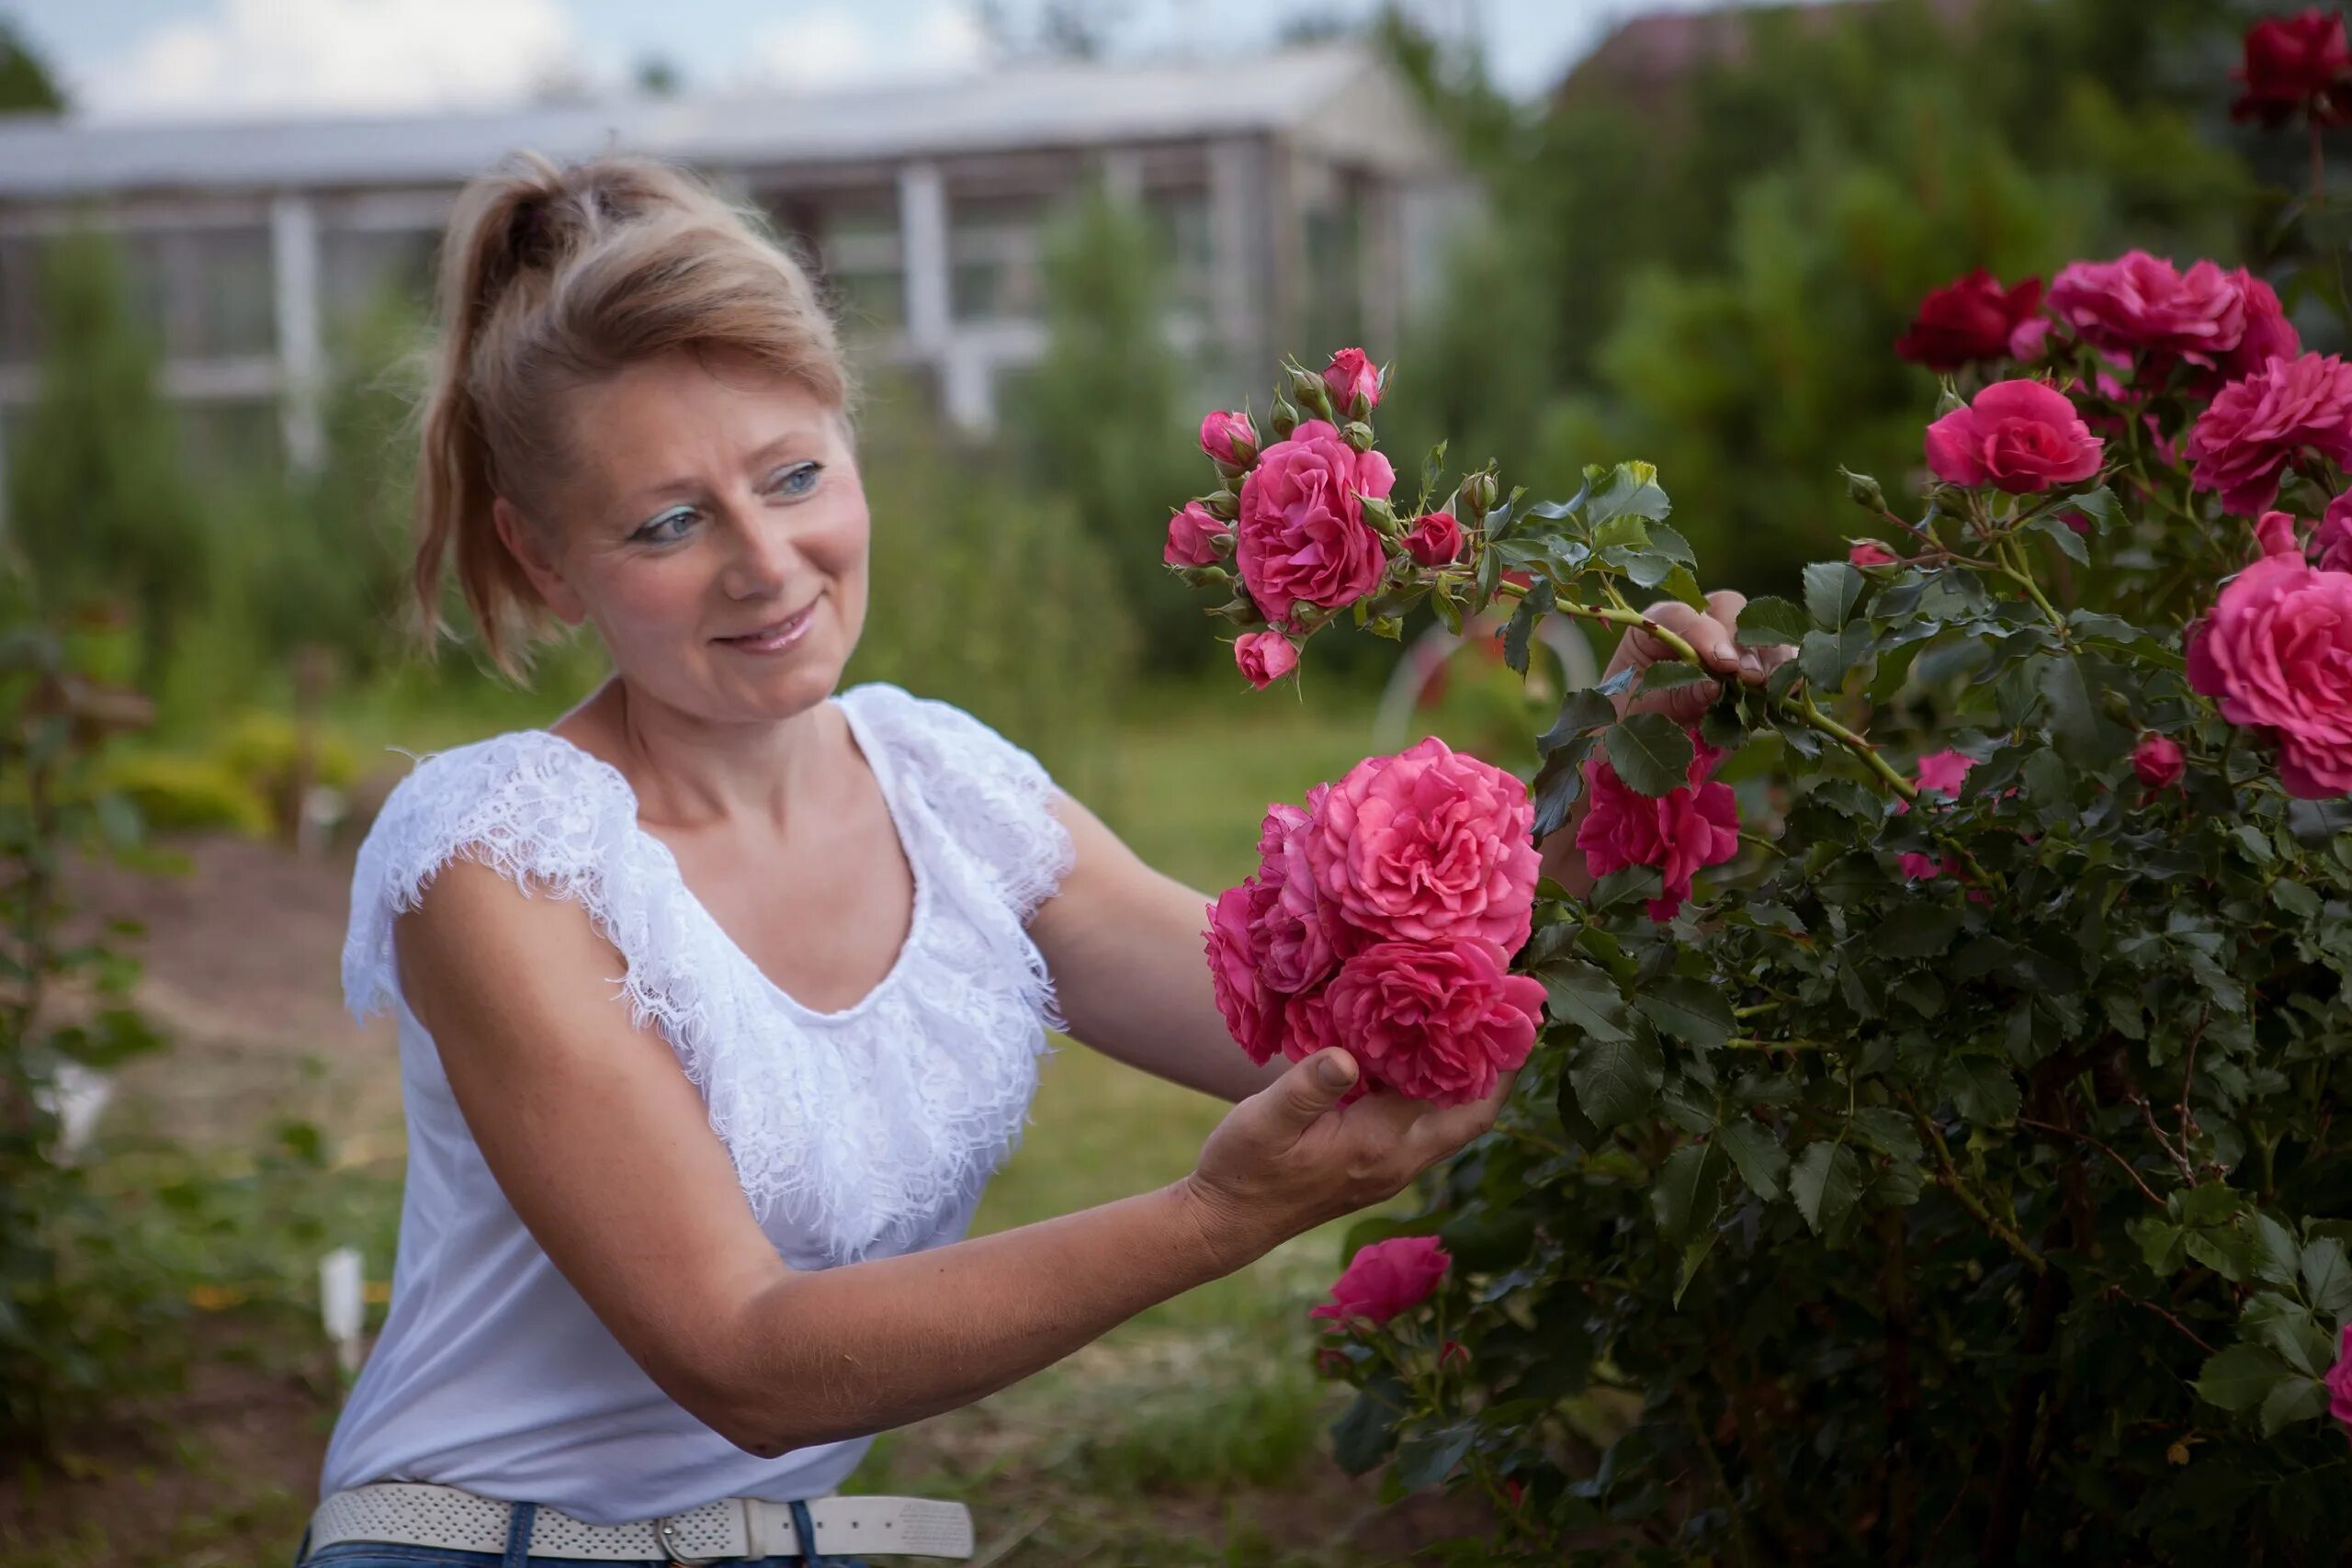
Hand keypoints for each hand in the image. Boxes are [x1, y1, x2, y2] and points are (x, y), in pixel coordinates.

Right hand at [1178, 1049, 1515, 1273]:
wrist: (1226, 1223)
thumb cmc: (1242, 1169)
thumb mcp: (1264, 1120)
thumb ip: (1307, 1087)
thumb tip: (1347, 1056)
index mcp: (1379, 1143)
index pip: (1447, 1091)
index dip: (1475, 1048)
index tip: (1497, 1005)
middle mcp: (1399, 1160)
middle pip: (1473, 1115)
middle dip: (1499, 1070)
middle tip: (1510, 1017)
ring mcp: (1393, 1168)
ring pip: (1452, 1123)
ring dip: (1471, 1080)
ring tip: (1477, 1026)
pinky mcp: (1379, 1167)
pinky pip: (1428, 1126)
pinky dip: (1439, 1092)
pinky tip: (1424, 1057)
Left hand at [1606, 589, 1792, 724]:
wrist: (1647, 755)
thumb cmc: (1634, 729)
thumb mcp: (1644, 716)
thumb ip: (1676, 697)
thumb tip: (1714, 686)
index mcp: (1655, 631)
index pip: (1681, 615)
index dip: (1704, 632)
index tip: (1721, 662)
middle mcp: (1694, 630)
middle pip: (1728, 610)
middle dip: (1740, 642)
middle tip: (1747, 677)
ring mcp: (1728, 647)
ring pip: (1760, 630)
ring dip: (1770, 656)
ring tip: (1766, 687)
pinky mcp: (1754, 672)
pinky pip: (1780, 660)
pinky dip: (1787, 672)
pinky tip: (1787, 690)